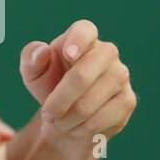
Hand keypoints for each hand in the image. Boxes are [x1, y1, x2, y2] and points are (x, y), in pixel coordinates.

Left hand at [19, 19, 136, 147]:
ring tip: (57, 123)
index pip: (85, 30)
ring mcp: (121, 75)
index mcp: (83, 37)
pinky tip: (74, 128)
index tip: (67, 55)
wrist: (69, 114)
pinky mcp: (128, 100)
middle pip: (83, 75)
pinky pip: (101, 119)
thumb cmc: (50, 85)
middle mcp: (107, 52)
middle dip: (59, 100)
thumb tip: (42, 52)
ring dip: (67, 119)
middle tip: (46, 115)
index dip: (78, 41)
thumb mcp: (33, 73)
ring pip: (89, 103)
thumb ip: (31, 58)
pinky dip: (81, 129)